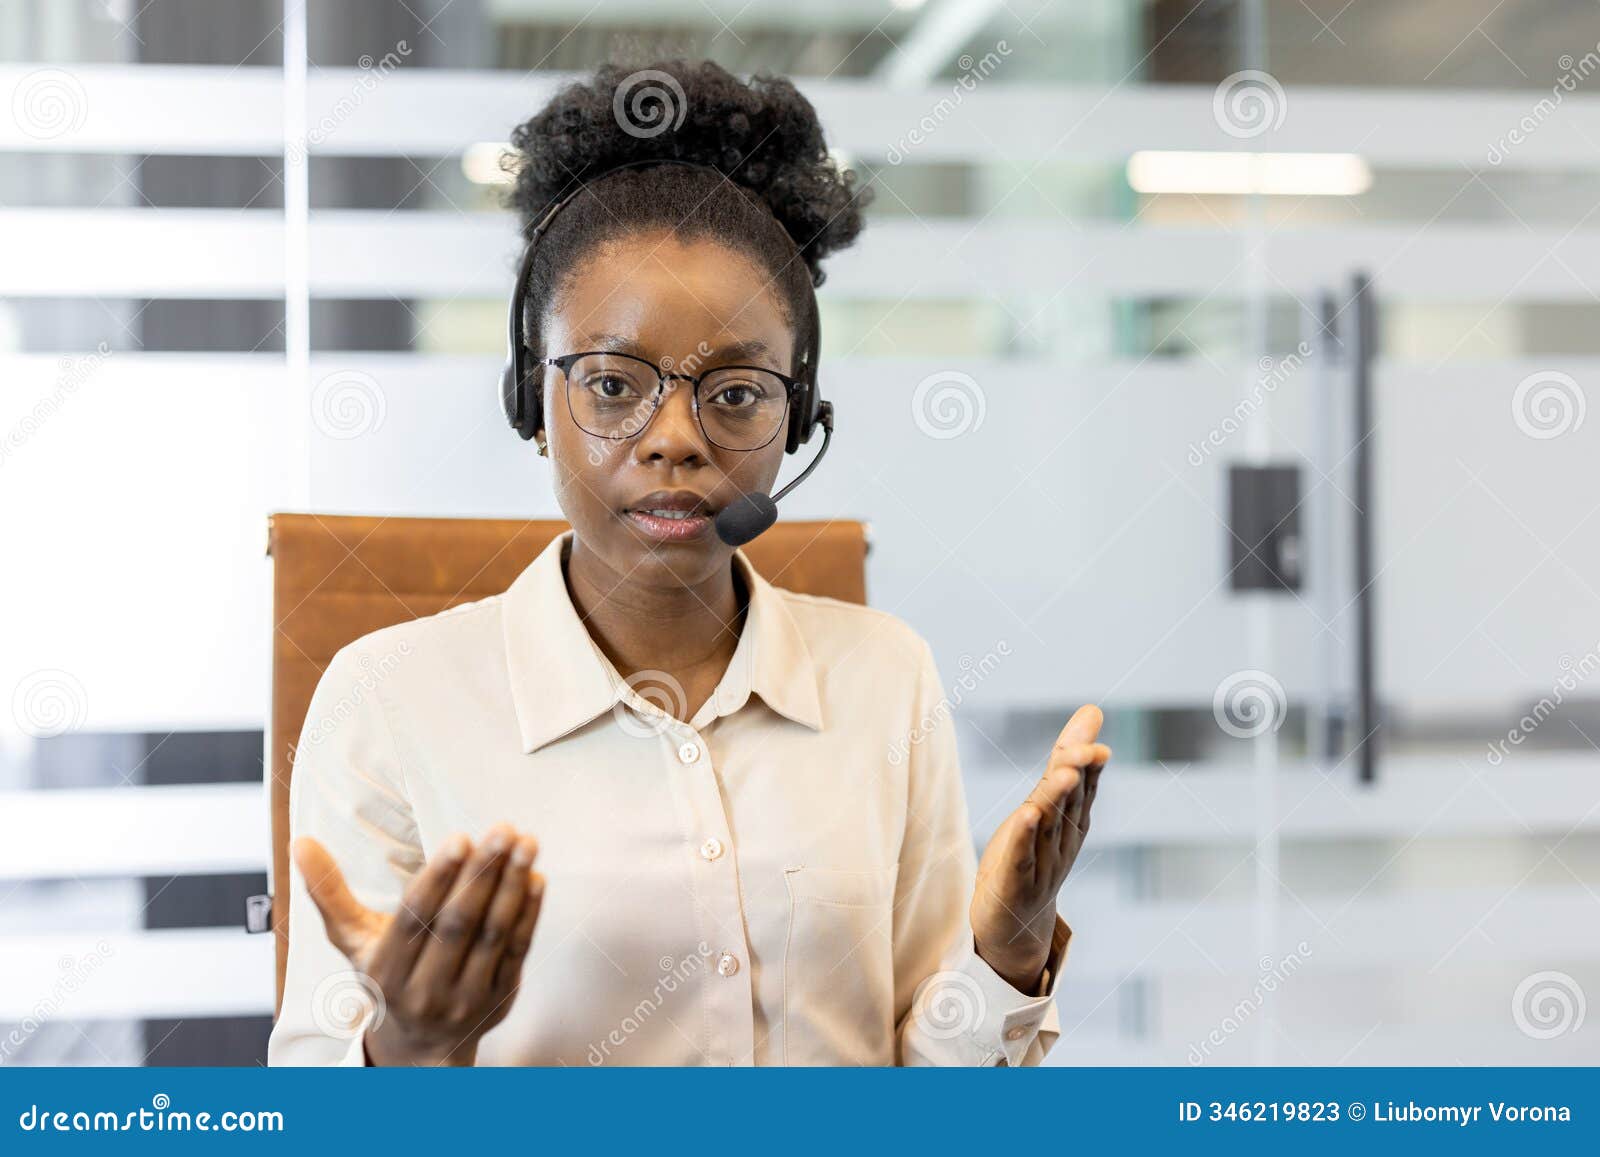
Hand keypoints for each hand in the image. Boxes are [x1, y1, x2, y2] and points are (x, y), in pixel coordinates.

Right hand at [293, 822, 544, 1065]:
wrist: (420, 1047)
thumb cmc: (385, 977)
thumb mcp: (352, 942)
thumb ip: (329, 892)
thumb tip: (300, 842)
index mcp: (385, 971)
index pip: (414, 919)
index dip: (438, 879)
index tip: (460, 839)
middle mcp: (425, 989)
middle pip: (458, 925)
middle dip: (482, 874)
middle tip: (501, 830)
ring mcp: (467, 997)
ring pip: (493, 935)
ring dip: (512, 885)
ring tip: (526, 842)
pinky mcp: (500, 998)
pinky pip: (517, 951)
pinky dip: (529, 913)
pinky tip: (536, 877)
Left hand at [970, 704, 1108, 992]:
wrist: (1014, 923)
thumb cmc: (1033, 853)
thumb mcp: (1048, 801)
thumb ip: (1067, 758)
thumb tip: (1093, 709)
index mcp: (1071, 822)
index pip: (1083, 787)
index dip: (1089, 764)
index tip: (1096, 737)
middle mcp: (1061, 842)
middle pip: (1069, 803)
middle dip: (1079, 775)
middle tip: (1089, 750)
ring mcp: (1041, 865)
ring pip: (1049, 827)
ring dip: (1057, 799)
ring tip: (1063, 773)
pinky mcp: (1015, 883)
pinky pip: (1022, 857)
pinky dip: (1026, 837)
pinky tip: (1028, 815)